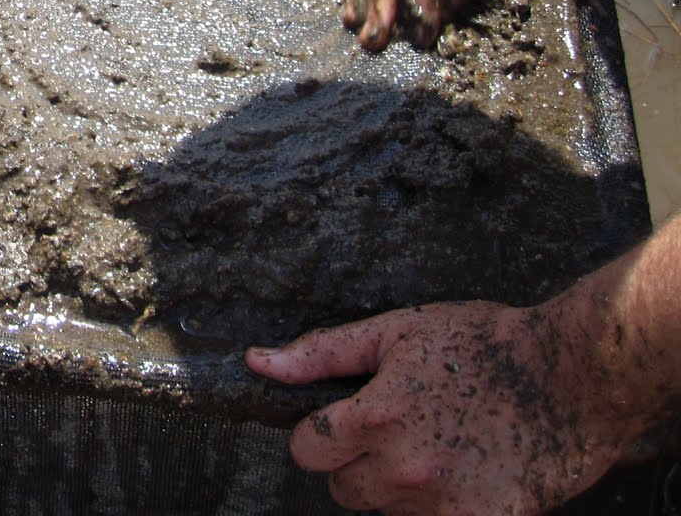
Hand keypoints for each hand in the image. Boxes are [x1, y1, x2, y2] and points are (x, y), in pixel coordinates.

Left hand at [245, 302, 629, 515]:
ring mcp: (445, 503)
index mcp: (377, 416)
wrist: (573, 376)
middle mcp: (405, 467)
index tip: (346, 423)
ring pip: (389, 513)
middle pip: (344, 491)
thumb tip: (256, 362)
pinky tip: (465, 477)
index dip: (320, 436)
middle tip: (402, 431)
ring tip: (442, 447)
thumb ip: (321, 353)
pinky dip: (441, 509)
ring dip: (402, 490)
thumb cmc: (482, 342)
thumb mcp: (395, 330)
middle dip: (359, 464)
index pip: (306, 452)